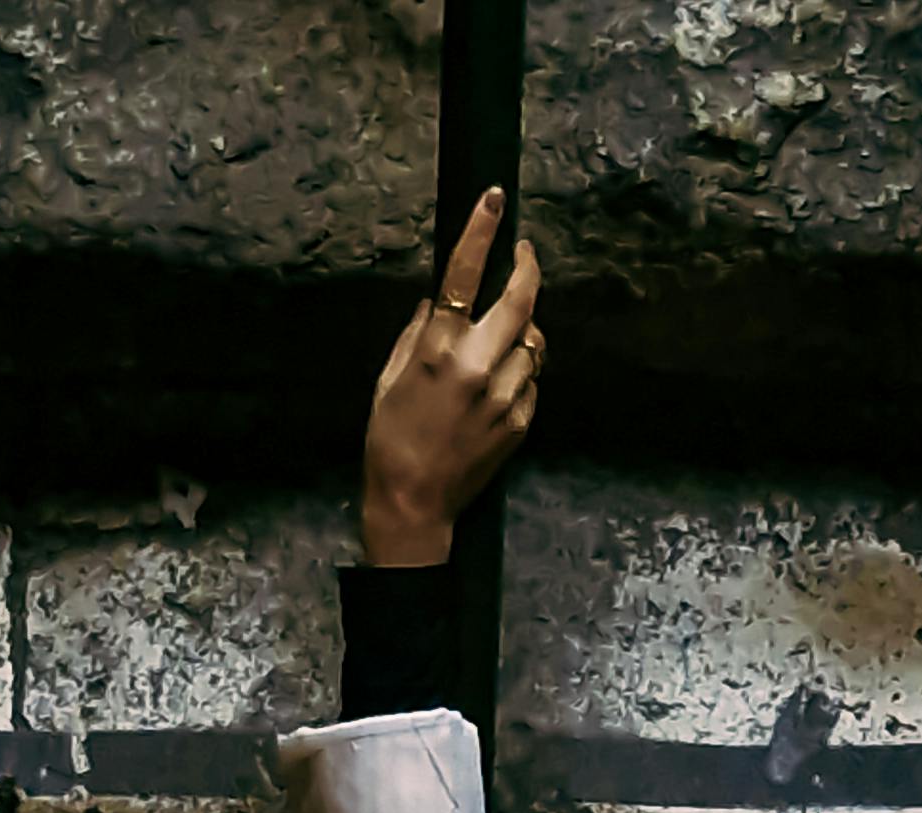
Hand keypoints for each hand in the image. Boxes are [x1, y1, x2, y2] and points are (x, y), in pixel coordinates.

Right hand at [361, 188, 543, 569]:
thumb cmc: (390, 441)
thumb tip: (439, 300)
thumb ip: (417, 333)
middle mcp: (476, 366)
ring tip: (504, 338)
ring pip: (533, 340)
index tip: (496, 199)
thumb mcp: (388, 379)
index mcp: (437, 349)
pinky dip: (521, 372)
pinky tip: (500, 383)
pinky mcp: (519, 422)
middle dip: (527, 268)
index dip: (483, 230)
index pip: (465, 272)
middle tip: (524, 255)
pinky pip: (532, 379)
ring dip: (523, 330)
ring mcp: (503, 395)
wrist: (413, 505)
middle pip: (521, 298)